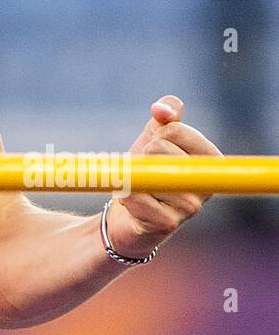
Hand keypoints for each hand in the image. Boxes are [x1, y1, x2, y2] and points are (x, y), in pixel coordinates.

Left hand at [107, 95, 219, 258]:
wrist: (131, 213)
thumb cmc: (149, 170)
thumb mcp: (157, 136)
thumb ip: (167, 114)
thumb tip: (161, 110)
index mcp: (211, 159)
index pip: (172, 129)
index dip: (155, 136)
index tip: (158, 152)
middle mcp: (207, 184)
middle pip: (157, 148)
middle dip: (141, 157)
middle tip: (147, 173)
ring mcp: (190, 207)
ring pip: (145, 172)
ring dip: (131, 176)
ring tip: (140, 187)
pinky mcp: (168, 224)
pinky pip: (134, 195)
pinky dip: (124, 194)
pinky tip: (133, 204)